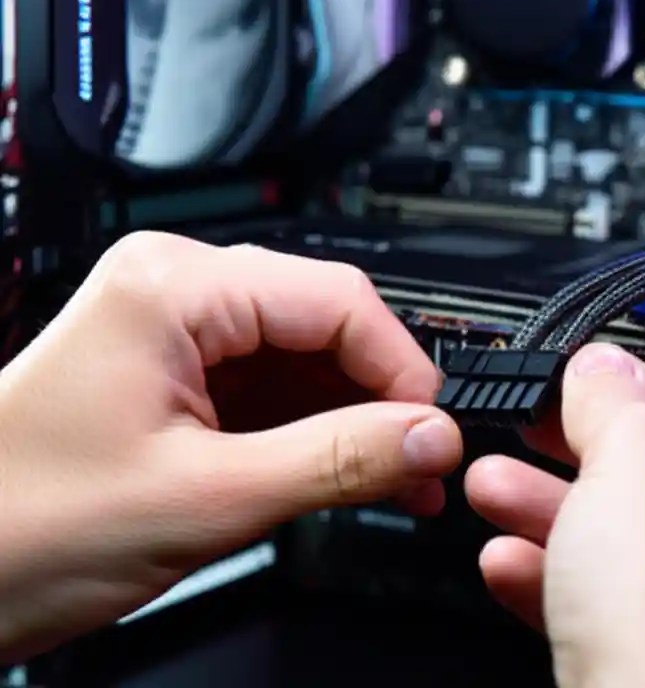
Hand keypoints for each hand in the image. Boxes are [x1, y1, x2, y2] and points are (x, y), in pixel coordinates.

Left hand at [0, 232, 461, 660]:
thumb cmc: (20, 525)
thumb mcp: (206, 498)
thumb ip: (336, 462)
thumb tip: (429, 437)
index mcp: (171, 287)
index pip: (337, 298)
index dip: (400, 369)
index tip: (435, 433)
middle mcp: (174, 293)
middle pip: (326, 325)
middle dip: (382, 399)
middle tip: (425, 465)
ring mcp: (175, 337)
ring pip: (306, 362)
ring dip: (357, 423)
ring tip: (399, 484)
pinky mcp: (177, 380)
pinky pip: (273, 392)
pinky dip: (318, 436)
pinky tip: (355, 477)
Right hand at [465, 343, 644, 687]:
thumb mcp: (631, 452)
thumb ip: (611, 394)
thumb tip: (601, 370)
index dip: (614, 385)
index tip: (563, 383)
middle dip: (570, 454)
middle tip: (521, 434)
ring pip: (638, 537)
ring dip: (555, 510)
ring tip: (494, 489)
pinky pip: (629, 598)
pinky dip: (569, 576)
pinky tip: (511, 563)